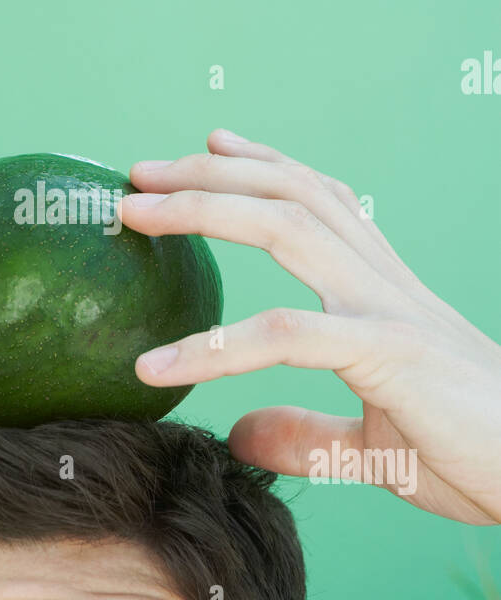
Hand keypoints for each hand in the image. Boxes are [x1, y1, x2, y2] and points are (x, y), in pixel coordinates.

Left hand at [117, 129, 500, 524]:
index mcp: (384, 292)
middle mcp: (384, 284)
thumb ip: (307, 436)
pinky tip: (153, 366)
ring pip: (286, 227)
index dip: (265, 165)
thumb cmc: (474, 455)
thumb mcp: (373, 448)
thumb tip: (241, 433)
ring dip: (202, 209)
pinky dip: (214, 346)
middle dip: (209, 173)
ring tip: (132, 213)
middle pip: (290, 195)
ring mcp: (386, 311)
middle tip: (137, 172)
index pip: (321, 201)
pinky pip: (286, 336)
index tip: (209, 143)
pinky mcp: (388, 355)